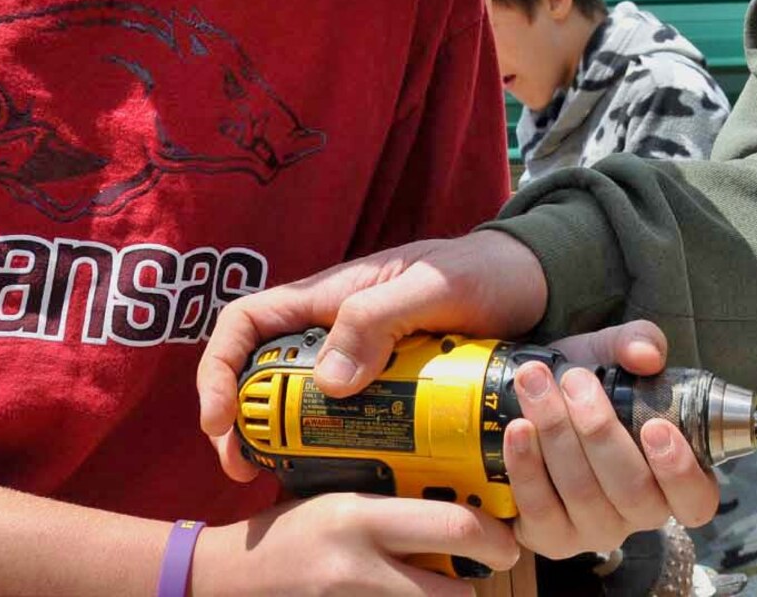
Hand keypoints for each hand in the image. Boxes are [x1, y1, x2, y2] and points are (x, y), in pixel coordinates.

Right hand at [192, 493, 518, 596]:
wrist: (225, 580)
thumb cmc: (287, 532)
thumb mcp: (339, 500)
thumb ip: (390, 504)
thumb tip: (458, 497)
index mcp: (361, 518)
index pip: (454, 528)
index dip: (494, 539)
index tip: (506, 537)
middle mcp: (358, 569)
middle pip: (454, 594)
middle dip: (480, 585)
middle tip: (490, 569)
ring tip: (446, 585)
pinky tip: (410, 594)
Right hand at [198, 232, 548, 482]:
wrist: (536, 285)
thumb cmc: (485, 272)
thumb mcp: (436, 287)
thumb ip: (380, 318)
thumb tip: (328, 381)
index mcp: (332, 297)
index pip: (248, 322)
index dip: (220, 367)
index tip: (220, 419)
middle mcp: (337, 330)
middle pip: (263, 374)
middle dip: (244, 422)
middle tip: (246, 471)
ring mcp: (363, 362)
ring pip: (302, 405)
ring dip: (286, 442)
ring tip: (285, 484)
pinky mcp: (391, 391)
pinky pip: (348, 422)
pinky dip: (337, 450)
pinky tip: (345, 481)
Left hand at [501, 321, 721, 558]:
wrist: (534, 398)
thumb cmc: (587, 381)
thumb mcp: (613, 353)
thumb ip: (638, 341)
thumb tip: (646, 355)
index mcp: (672, 478)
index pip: (696, 499)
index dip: (680, 472)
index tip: (655, 426)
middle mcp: (638, 513)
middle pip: (631, 491)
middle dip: (600, 432)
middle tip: (576, 382)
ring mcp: (594, 530)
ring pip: (583, 494)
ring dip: (557, 434)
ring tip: (536, 385)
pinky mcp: (549, 536)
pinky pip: (540, 509)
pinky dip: (527, 466)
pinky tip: (517, 429)